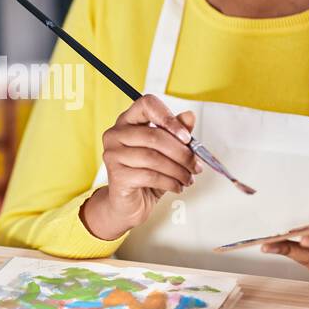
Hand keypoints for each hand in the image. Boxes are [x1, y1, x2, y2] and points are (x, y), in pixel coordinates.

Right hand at [81, 94, 201, 239]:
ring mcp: (113, 154)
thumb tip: (189, 116)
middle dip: (182, 153)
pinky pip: (150, 176)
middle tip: (195, 166)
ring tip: (188, 178)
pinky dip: (170, 182)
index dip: (168, 117)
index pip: (146, 104)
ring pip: (153, 158)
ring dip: (178, 170)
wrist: (130, 204)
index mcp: (128, 121)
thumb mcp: (166, 153)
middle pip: (154, 136)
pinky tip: (177, 186)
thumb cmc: (147, 175)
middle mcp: (116, 134)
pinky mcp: (117, 175)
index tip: (186, 136)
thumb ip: (177, 133)